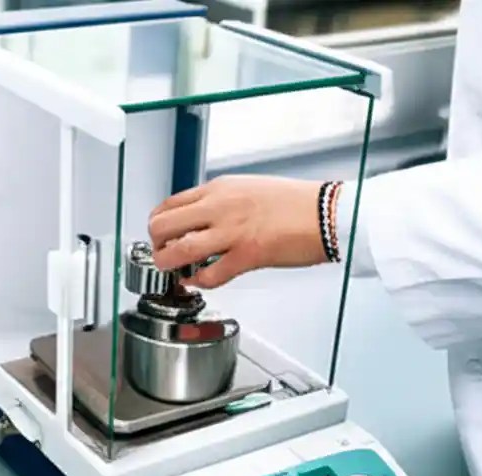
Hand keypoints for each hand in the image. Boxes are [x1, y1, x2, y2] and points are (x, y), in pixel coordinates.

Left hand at [147, 175, 328, 288]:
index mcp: (219, 189)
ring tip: (174, 271)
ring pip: (178, 251)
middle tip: (163, 255)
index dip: (157, 224)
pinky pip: (209, 275)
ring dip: (168, 265)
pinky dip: (198, 282)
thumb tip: (198, 219)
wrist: (326, 213)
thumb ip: (219, 202)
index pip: (169, 204)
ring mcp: (232, 231)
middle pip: (163, 225)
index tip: (160, 236)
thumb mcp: (247, 188)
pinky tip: (199, 281)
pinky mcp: (247, 255)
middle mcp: (220, 206)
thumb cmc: (294, 202)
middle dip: (155, 245)